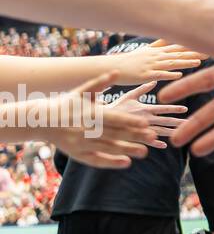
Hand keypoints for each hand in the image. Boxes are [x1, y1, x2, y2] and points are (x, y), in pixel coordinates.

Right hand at [43, 73, 158, 167]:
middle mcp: (84, 129)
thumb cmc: (65, 104)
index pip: (113, 118)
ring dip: (127, 150)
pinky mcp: (76, 154)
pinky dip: (111, 162)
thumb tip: (117, 71)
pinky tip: (126, 162)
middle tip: (153, 136)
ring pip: (107, 148)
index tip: (146, 122)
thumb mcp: (81, 91)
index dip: (130, 121)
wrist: (40, 121)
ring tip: (145, 152)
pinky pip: (95, 160)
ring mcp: (80, 143)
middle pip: (113, 134)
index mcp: (88, 113)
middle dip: (134, 136)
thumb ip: (100, 82)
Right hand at [108, 81, 188, 148]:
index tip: (185, 109)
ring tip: (181, 134)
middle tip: (190, 123)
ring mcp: (139, 129)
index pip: (162, 108)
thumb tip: (154, 80)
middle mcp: (144, 119)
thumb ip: (142, 89)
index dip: (174, 109)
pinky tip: (164, 145)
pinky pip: (146, 141)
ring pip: (158, 132)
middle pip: (164, 121)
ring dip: (170, 133)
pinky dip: (155, 143)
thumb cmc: (115, 106)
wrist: (99, 120)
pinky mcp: (133, 137)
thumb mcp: (129, 96)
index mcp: (144, 109)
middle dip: (177, 122)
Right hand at [116, 41, 203, 83]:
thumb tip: (169, 41)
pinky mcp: (144, 75)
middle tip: (210, 51)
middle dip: (194, 52)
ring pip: (170, 63)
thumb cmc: (129, 61)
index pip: (178, 47)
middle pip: (178, 53)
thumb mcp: (145, 51)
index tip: (208, 43)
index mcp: (157, 51)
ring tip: (198, 62)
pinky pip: (158, 75)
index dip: (193, 45)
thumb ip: (158, 47)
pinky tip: (179, 75)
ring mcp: (150, 65)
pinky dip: (168, 74)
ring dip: (185, 62)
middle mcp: (156, 56)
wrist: (111, 67)